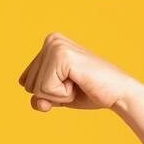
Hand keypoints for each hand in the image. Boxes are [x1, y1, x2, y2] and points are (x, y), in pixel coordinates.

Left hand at [19, 33, 143, 112]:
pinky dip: (62, 95)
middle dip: (52, 94)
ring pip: (35, 88)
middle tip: (76, 84)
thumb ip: (39, 100)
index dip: (47, 93)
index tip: (70, 84)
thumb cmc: (89, 92)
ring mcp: (55, 46)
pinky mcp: (61, 56)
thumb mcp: (56, 97)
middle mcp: (50, 40)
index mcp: (48, 45)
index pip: (25, 82)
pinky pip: (45, 89)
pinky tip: (79, 82)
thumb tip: (38, 102)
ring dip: (58, 95)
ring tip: (78, 82)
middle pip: (28, 85)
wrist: (118, 93)